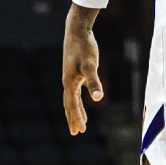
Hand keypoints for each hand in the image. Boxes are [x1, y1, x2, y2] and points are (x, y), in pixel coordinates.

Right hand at [61, 14, 102, 135]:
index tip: (79, 131)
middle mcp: (67, 82)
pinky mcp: (75, 72)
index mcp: (69, 83)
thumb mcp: (91, 65)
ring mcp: (70, 77)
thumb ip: (94, 82)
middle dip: (73, 118)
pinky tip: (83, 99)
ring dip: (75, 110)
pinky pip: (75, 90)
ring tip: (81, 121)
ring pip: (71, 98)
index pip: (72, 105)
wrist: (77, 32)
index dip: (75, 118)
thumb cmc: (85, 48)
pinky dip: (79, 99)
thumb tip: (98, 98)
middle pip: (69, 105)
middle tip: (77, 132)